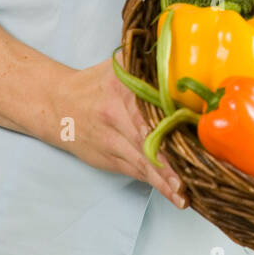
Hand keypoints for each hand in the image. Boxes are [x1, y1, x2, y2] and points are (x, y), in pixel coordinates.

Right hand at [44, 55, 185, 209]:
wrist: (57, 105)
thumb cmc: (96, 84)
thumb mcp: (120, 66)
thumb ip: (149, 65)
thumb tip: (187, 58)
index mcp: (120, 90)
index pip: (148, 110)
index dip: (168, 126)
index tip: (191, 138)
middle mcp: (115, 117)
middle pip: (147, 141)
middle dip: (171, 161)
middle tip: (196, 175)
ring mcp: (112, 142)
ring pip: (143, 163)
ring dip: (165, 181)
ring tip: (185, 195)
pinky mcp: (111, 160)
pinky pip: (138, 173)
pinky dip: (158, 184)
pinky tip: (176, 196)